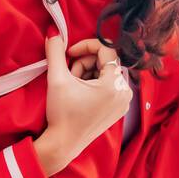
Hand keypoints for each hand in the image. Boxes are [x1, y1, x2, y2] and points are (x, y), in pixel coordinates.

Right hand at [35, 31, 132, 173]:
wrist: (63, 145)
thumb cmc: (62, 114)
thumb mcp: (57, 79)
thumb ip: (55, 52)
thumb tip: (53, 32)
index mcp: (115, 85)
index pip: (106, 49)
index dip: (86, 45)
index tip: (69, 53)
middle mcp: (125, 93)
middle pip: (106, 61)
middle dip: (85, 62)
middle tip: (69, 73)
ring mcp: (123, 103)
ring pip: (107, 72)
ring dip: (88, 72)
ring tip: (73, 85)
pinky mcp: (118, 109)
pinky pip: (109, 85)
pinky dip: (94, 83)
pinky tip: (80, 93)